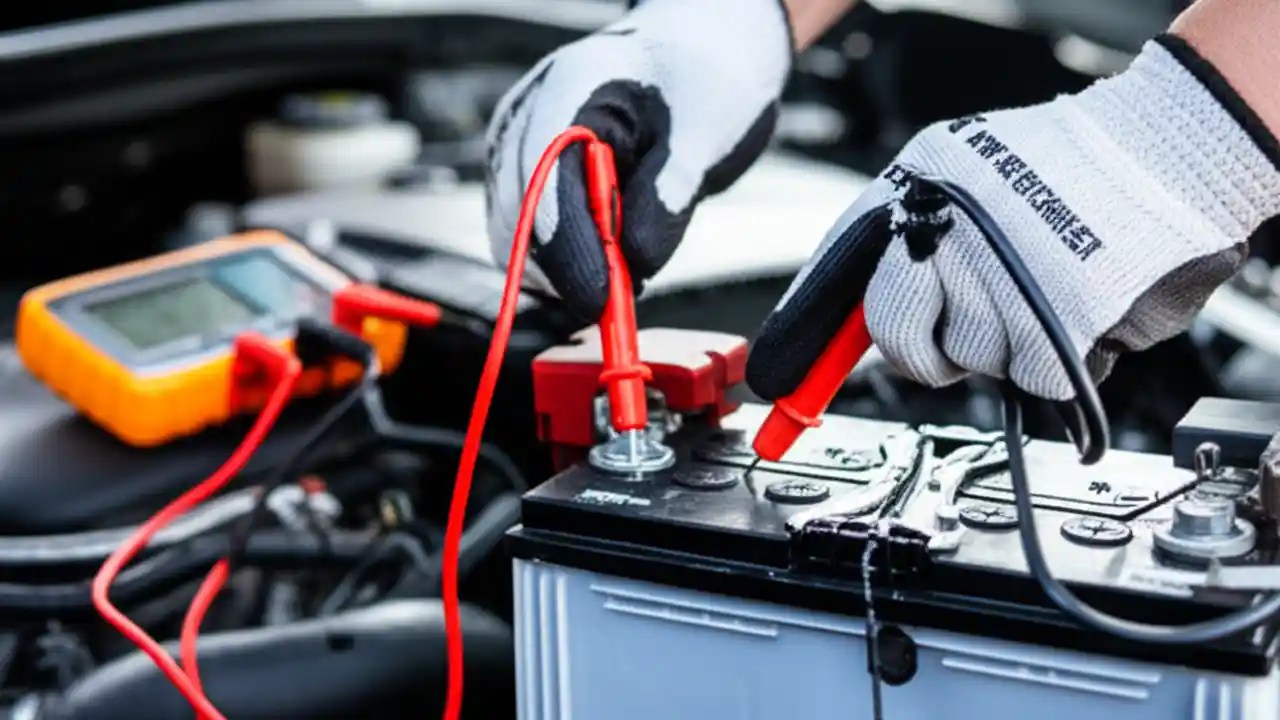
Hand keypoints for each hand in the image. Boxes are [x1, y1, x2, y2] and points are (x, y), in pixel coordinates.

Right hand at [484, 0, 791, 320]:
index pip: (546, 182)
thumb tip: (636, 261)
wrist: (696, 56)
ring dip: (570, 270)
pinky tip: (614, 252)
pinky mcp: (527, 182)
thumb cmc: (702, 77)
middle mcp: (527, 119)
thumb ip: (669, 194)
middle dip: (571, 267)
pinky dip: (570, 263)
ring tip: (634, 260)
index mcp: (569, 89)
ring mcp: (519, 152)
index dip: (570, 249)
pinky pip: (532, 243)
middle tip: (630, 292)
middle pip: (519, 221)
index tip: (602, 298)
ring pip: (517, 242)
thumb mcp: (706, 130)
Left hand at [747, 38, 1279, 401]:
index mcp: (911, 194)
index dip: (812, 344)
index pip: (839, 284)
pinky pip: (1028, 377)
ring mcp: (996, 284)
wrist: (1160, 151)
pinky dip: (1051, 355)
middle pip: (898, 341)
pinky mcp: (1050, 326)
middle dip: (926, 348)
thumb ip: (895, 237)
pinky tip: (1071, 302)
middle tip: (966, 319)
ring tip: (1038, 282)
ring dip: (1003, 340)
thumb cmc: (1054, 165)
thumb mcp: (949, 172)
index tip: (785, 391)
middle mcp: (943, 238)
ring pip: (970, 362)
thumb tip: (840, 314)